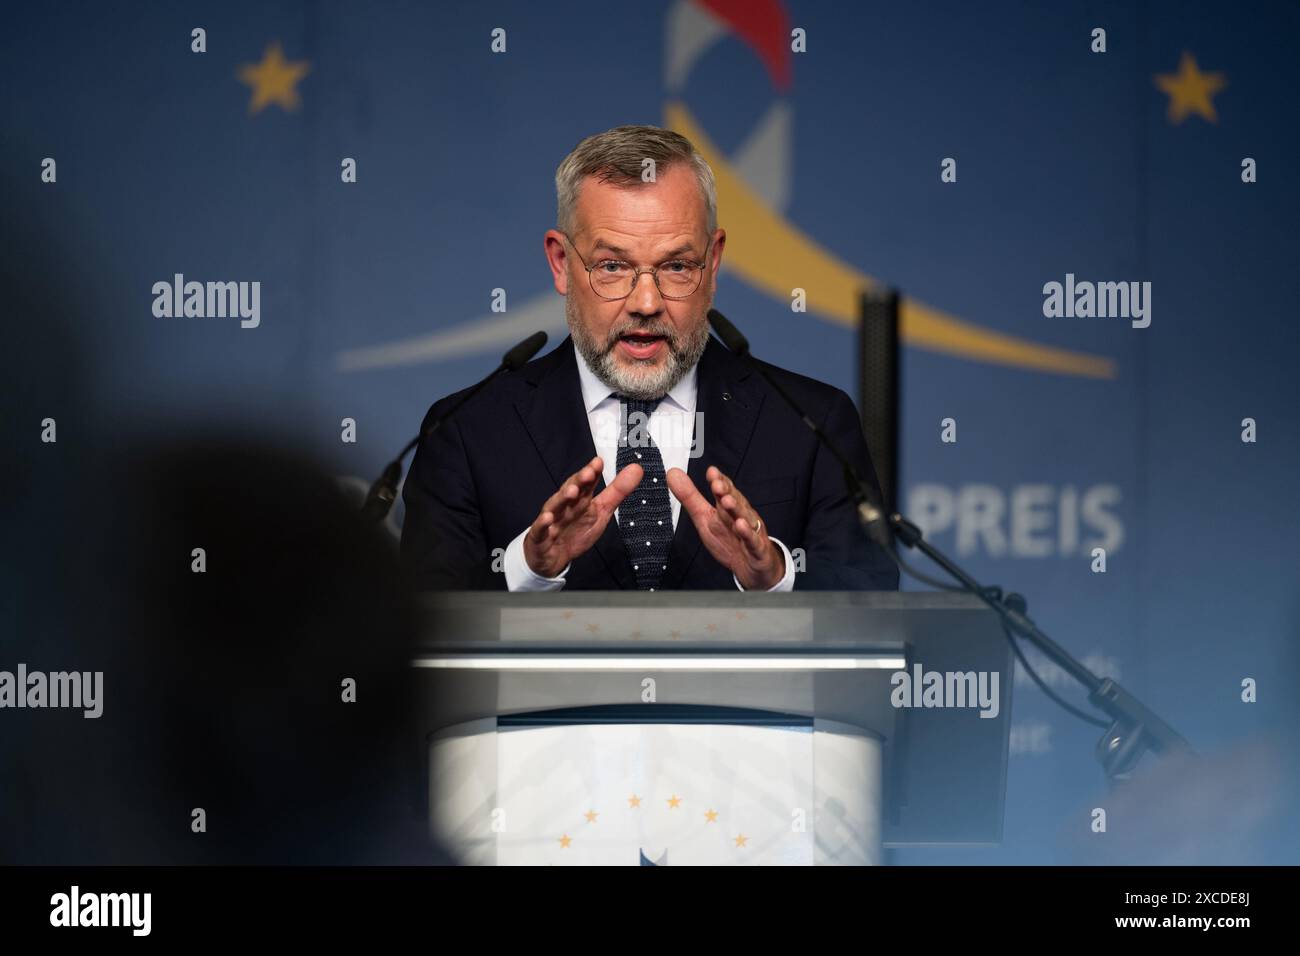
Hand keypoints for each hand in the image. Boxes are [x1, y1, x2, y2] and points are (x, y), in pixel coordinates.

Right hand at [523, 456, 642, 577]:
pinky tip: (547, 518)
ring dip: (562, 498)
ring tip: (572, 491)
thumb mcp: (601, 511)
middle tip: (588, 473)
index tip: (599, 462)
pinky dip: (543, 524)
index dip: (592, 473)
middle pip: (570, 491)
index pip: (585, 483)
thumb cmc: (576, 530)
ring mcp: (551, 520)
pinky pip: (540, 530)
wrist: (553, 557)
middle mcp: (564, 506)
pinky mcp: (540, 537)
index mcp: (579, 499)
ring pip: (555, 507)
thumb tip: (636, 468)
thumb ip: (618, 491)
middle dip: (578, 482)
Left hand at [666, 466, 784, 589]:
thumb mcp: (704, 517)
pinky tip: (741, 526)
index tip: (711, 472)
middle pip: (734, 501)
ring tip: (726, 501)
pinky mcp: (757, 550)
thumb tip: (672, 473)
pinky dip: (748, 534)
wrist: (751, 566)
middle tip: (716, 485)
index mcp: (728, 508)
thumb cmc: (728, 539)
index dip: (718, 481)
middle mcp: (741, 516)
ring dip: (736, 509)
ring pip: (745, 518)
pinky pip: (753, 541)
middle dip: (726, 492)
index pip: (725, 490)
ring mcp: (751, 532)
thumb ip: (689, 496)